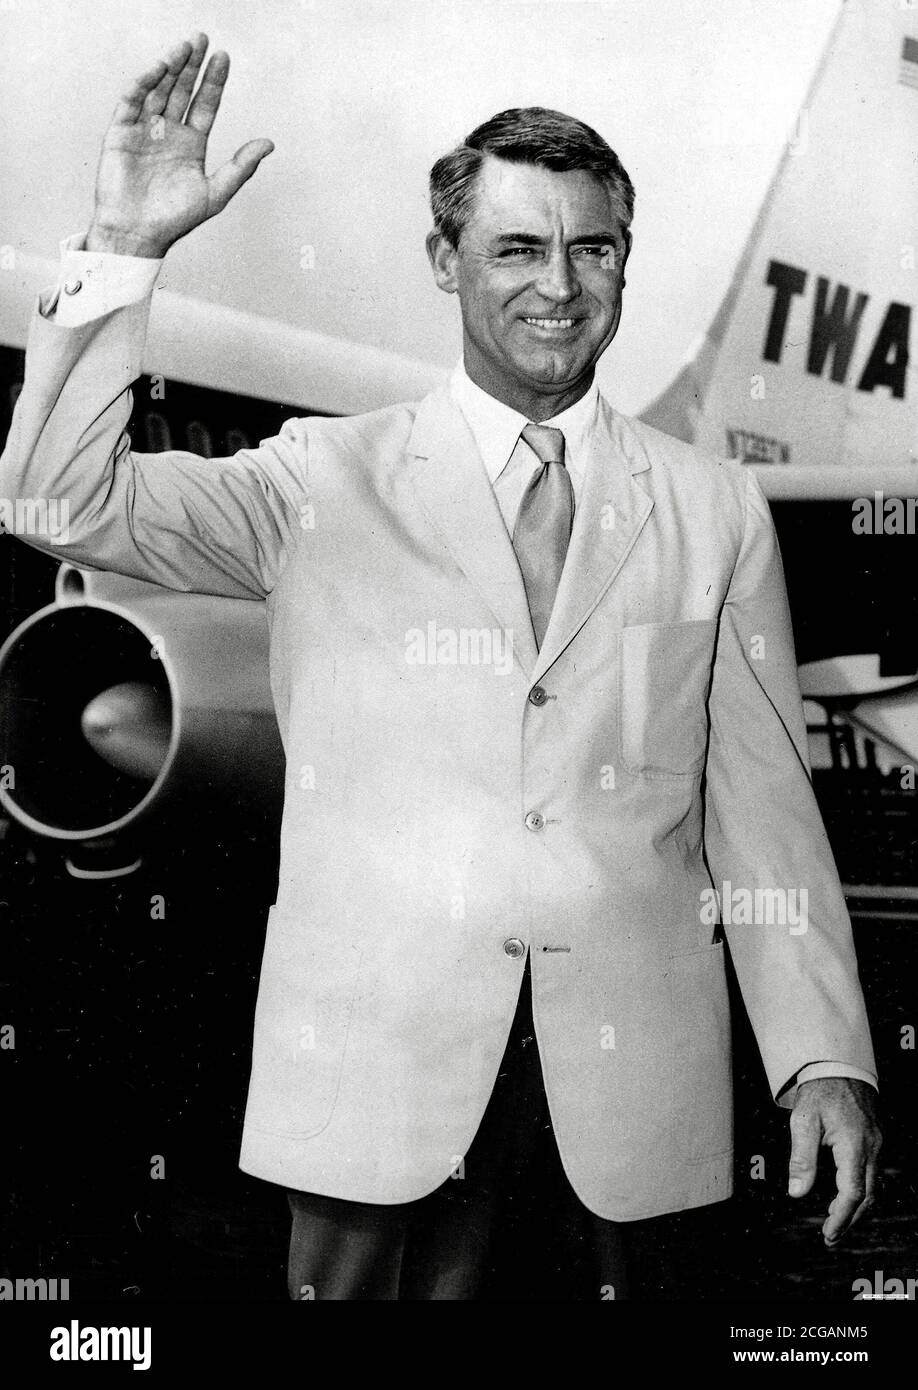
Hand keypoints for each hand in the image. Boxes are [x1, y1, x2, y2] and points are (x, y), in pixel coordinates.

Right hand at [86, 32, 273, 257]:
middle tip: (202, 38)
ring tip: (185, 46)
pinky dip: (143, 83)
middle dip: (192, 65)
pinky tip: (158, 68)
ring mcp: (144, 129)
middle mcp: (168, 132)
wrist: (137, 234)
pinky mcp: (120, 132)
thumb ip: (241, 167)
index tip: (223, 57)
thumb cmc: (174, 219)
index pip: (205, 105)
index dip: (214, 82)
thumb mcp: (215, 194)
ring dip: (171, 67)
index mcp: (191, 145)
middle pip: (182, 90)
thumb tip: (269, 144)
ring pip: (158, 90)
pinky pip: (131, 101)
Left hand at [787, 1077, 881, 1245]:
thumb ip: (801, 1159)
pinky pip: (872, 1173)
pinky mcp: (875, 1141)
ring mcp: (877, 1144)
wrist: (839, 1066)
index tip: (829, 1234)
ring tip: (834, 1222)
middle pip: (867, 1196)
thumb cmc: (820, 1091)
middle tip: (830, 1236)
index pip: (853, 1192)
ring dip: (856, 1207)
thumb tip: (796, 1193)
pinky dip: (860, 1190)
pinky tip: (844, 1195)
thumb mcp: (804, 1122)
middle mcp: (872, 1148)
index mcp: (854, 1145)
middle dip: (849, 1219)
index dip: (841, 1217)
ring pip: (872, 1186)